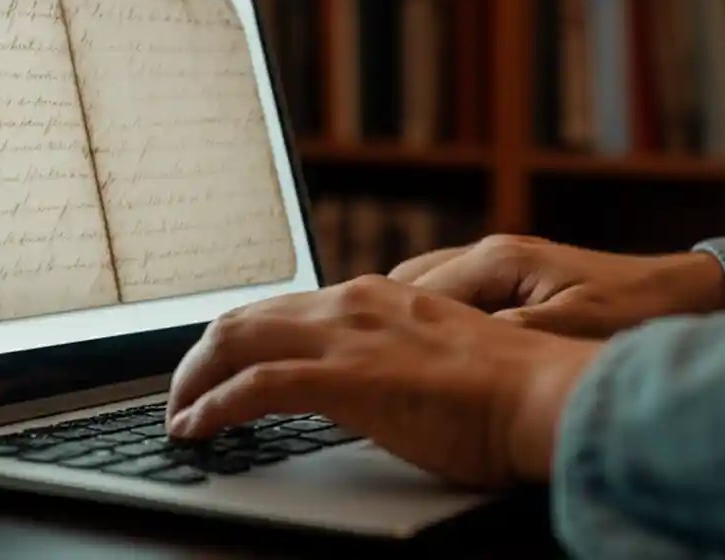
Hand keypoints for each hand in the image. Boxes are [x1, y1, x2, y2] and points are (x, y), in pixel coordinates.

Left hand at [165, 275, 600, 487]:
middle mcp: (353, 303)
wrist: (544, 394)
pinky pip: (252, 387)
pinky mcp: (345, 377)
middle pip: (246, 317)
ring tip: (180, 413)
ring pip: (236, 340)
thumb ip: (392, 362)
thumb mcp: (435, 362)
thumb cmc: (507, 390)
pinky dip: (212, 406)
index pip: (283, 309)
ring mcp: (346, 336)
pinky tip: (195, 429)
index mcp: (376, 296)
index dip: (241, 339)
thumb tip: (363, 391)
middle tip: (184, 392)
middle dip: (202, 356)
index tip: (220, 370)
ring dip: (194, 378)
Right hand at [390, 235, 724, 337]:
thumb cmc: (635, 311)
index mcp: (499, 259)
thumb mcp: (574, 327)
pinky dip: (430, 324)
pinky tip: (429, 357)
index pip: (412, 289)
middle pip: (405, 284)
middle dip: (379, 320)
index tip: (358, 355)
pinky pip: (450, 300)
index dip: (381, 324)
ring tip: (385, 362)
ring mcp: (501, 267)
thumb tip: (460, 344)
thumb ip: (514, 334)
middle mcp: (491, 254)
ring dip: (402, 322)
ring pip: (423, 290)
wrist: (686, 295)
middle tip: (360, 362)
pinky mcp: (513, 285)